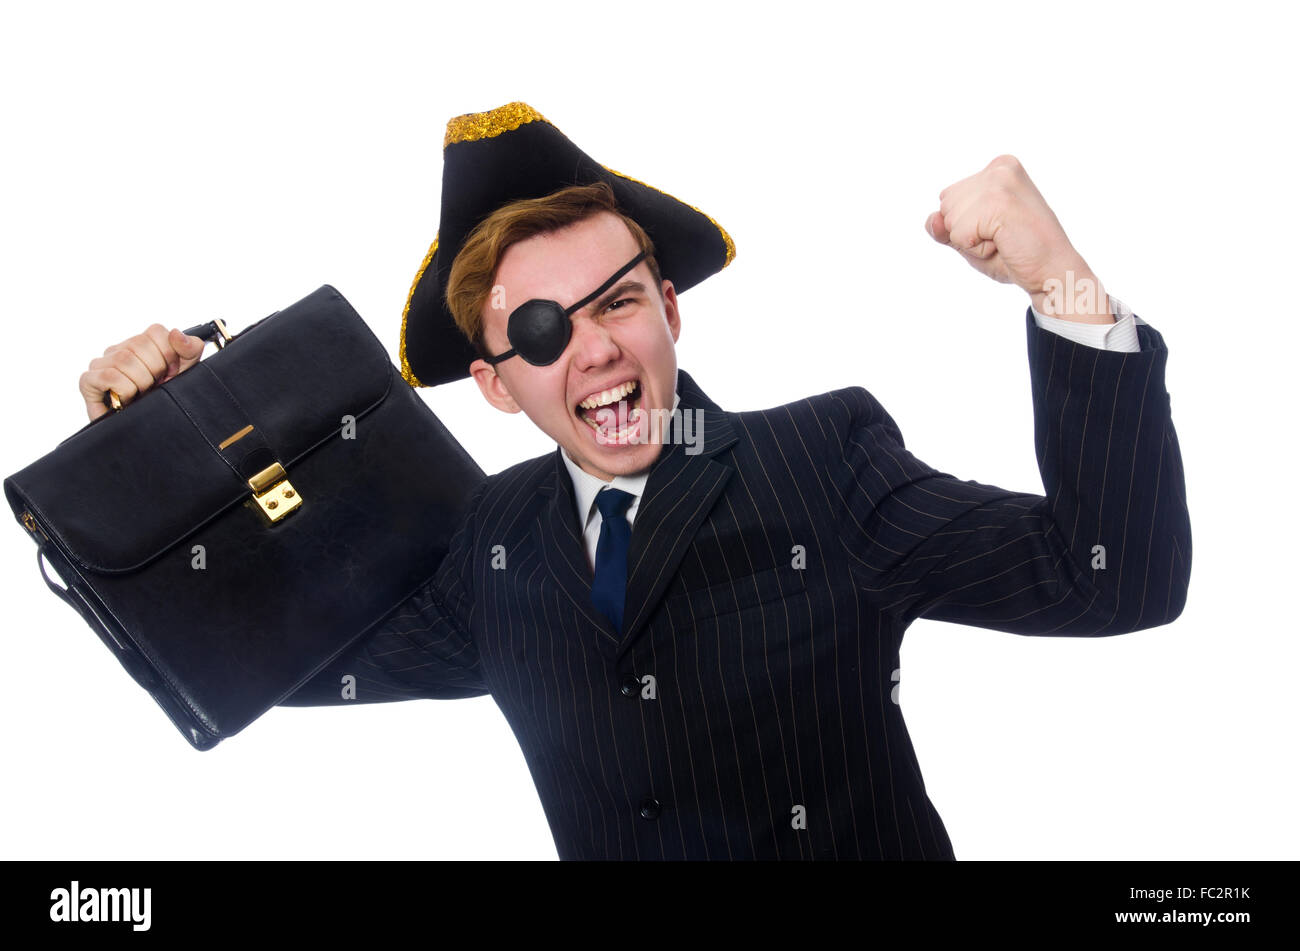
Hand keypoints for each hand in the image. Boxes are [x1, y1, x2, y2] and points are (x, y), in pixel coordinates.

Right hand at [79, 325, 205, 419]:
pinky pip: (108, 376)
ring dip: (141, 382)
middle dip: (156, 371)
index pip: (155, 331)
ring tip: (141, 394)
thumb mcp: (186, 373)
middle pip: (139, 345)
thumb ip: (190, 349)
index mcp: (141, 344)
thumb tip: (175, 333)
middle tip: (155, 386)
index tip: (171, 372)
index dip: (169, 354)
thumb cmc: (164, 399)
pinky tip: (127, 399)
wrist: (150, 431)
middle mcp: (119, 350)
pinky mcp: (88, 381)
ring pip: (124, 359)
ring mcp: (101, 364)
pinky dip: (124, 390)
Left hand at [924, 155, 1111, 322]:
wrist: (1053, 273)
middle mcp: (1000, 167)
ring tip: (1004, 240)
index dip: (965, 224)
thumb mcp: (971, 239)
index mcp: (998, 167)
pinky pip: (958, 234)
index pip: (947, 197)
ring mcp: (1000, 182)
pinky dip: (976, 250)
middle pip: (945, 205)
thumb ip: (946, 227)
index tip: (999, 228)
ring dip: (971, 242)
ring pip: (949, 220)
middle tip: (1003, 237)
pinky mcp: (998, 202)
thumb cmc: (1015, 255)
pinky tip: (1004, 245)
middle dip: (966, 231)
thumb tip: (933, 219)